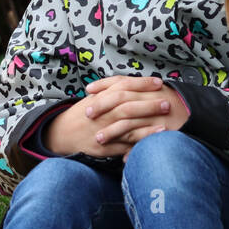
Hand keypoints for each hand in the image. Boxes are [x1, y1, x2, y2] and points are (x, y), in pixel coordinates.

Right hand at [42, 75, 186, 157]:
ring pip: (127, 126)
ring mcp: (102, 131)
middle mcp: (102, 114)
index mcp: (100, 98)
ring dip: (147, 124)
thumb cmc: (83, 114)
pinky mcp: (103, 147)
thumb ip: (112, 88)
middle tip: (167, 103)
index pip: (123, 87)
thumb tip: (135, 81)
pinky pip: (123, 145)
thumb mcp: (94, 97)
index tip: (159, 83)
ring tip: (165, 122)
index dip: (142, 84)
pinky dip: (138, 143)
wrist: (62, 133)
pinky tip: (152, 141)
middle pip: (128, 106)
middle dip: (149, 104)